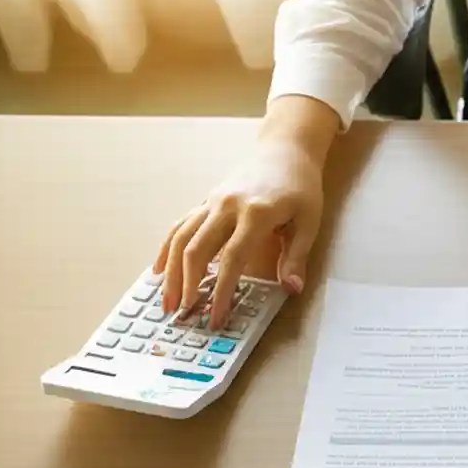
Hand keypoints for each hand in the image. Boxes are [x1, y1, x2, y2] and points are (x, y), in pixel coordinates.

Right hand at [153, 96, 337, 328]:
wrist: (285, 150)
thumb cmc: (300, 187)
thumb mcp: (309, 221)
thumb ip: (297, 256)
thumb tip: (291, 288)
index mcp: (256, 213)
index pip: (232, 259)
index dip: (221, 291)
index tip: (216, 317)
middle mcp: (227, 206)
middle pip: (197, 249)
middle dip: (187, 285)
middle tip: (184, 316)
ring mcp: (212, 201)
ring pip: (181, 237)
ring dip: (171, 271)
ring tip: (167, 301)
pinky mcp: (206, 200)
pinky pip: (180, 225)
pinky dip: (166, 248)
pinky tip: (159, 270)